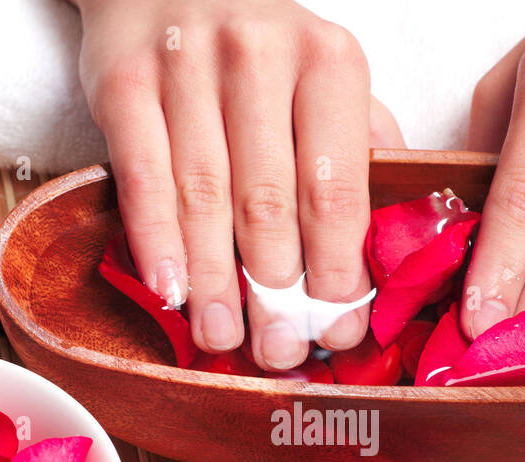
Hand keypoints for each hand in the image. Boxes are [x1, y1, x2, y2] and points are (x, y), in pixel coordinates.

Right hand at [74, 0, 397, 368]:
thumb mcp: (326, 77)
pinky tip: (171, 291)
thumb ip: (364, 147)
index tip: (340, 326)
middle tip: (280, 349)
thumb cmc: (258, 49)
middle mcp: (261, 57)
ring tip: (223, 338)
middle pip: (271, 202)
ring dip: (216, 282)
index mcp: (328, 62)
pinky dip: (156, 241)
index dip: (340, 269)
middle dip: (278, 291)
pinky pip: (144, 177)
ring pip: (206, 198)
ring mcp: (189, 68)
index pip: (337, 188)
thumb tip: (399, 241)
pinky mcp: (125, 83)